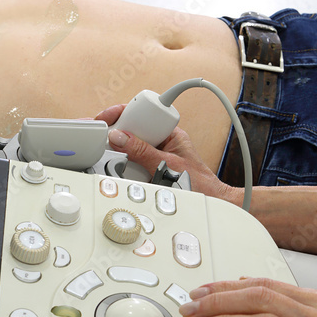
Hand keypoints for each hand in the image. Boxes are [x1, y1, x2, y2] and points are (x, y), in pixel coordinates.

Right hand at [95, 105, 236, 201]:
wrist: (210, 203)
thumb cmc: (200, 183)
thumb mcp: (167, 165)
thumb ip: (142, 152)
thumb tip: (119, 137)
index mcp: (169, 132)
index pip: (142, 114)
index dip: (123, 114)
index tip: (106, 119)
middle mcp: (161, 141)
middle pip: (132, 131)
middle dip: (120, 139)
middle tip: (111, 145)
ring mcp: (155, 155)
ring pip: (130, 149)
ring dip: (125, 158)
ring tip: (129, 167)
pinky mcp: (150, 168)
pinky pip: (132, 164)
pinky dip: (128, 169)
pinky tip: (132, 175)